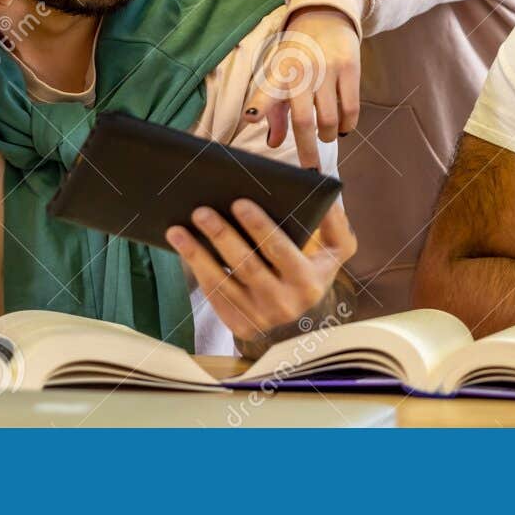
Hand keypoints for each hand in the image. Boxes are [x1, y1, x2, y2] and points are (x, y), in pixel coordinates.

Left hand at [166, 201, 356, 344]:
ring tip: (178, 229)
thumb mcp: (336, 249)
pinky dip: (196, 270)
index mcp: (310, 282)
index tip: (239, 202)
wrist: (302, 315)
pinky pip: (214, 295)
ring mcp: (261, 319)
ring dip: (197, 254)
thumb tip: (322, 188)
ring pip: (224, 283)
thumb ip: (334, 221)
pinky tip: (182, 247)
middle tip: (201, 210)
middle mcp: (286, 305)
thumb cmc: (314, 267)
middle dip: (222, 236)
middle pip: (247, 266)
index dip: (259, 227)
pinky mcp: (240, 326)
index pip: (280, 250)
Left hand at [243, 6, 359, 170]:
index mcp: (279, 73)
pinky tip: (343, 127)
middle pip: (304, 121)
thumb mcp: (281, 76)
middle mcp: (301, 71)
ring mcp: (327, 68)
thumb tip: (273, 144)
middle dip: (307, 152)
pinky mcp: (350, 67)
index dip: (259, 106)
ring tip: (326, 136)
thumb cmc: (297, 54)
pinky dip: (347, 125)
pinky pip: (351, 108)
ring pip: (330, 119)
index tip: (250, 118)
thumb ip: (276, 112)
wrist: (325, 17)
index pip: (266, 91)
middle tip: (310, 170)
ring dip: (328, 136)